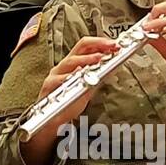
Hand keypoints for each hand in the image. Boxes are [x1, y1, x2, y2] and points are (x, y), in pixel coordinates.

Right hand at [19, 37, 118, 164]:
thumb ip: (98, 77)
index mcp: (73, 63)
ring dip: (86, 59)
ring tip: (98, 58)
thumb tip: (114, 66)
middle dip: (97, 45)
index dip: (102, 43)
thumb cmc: (67, 103)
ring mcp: (56, 75)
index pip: (87, 46)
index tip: (115, 44)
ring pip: (70, 61)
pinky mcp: (49, 86)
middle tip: (111, 46)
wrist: (52, 121)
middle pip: (80, 47)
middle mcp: (64, 66)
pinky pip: (59, 78)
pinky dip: (70, 75)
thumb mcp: (87, 88)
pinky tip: (78, 73)